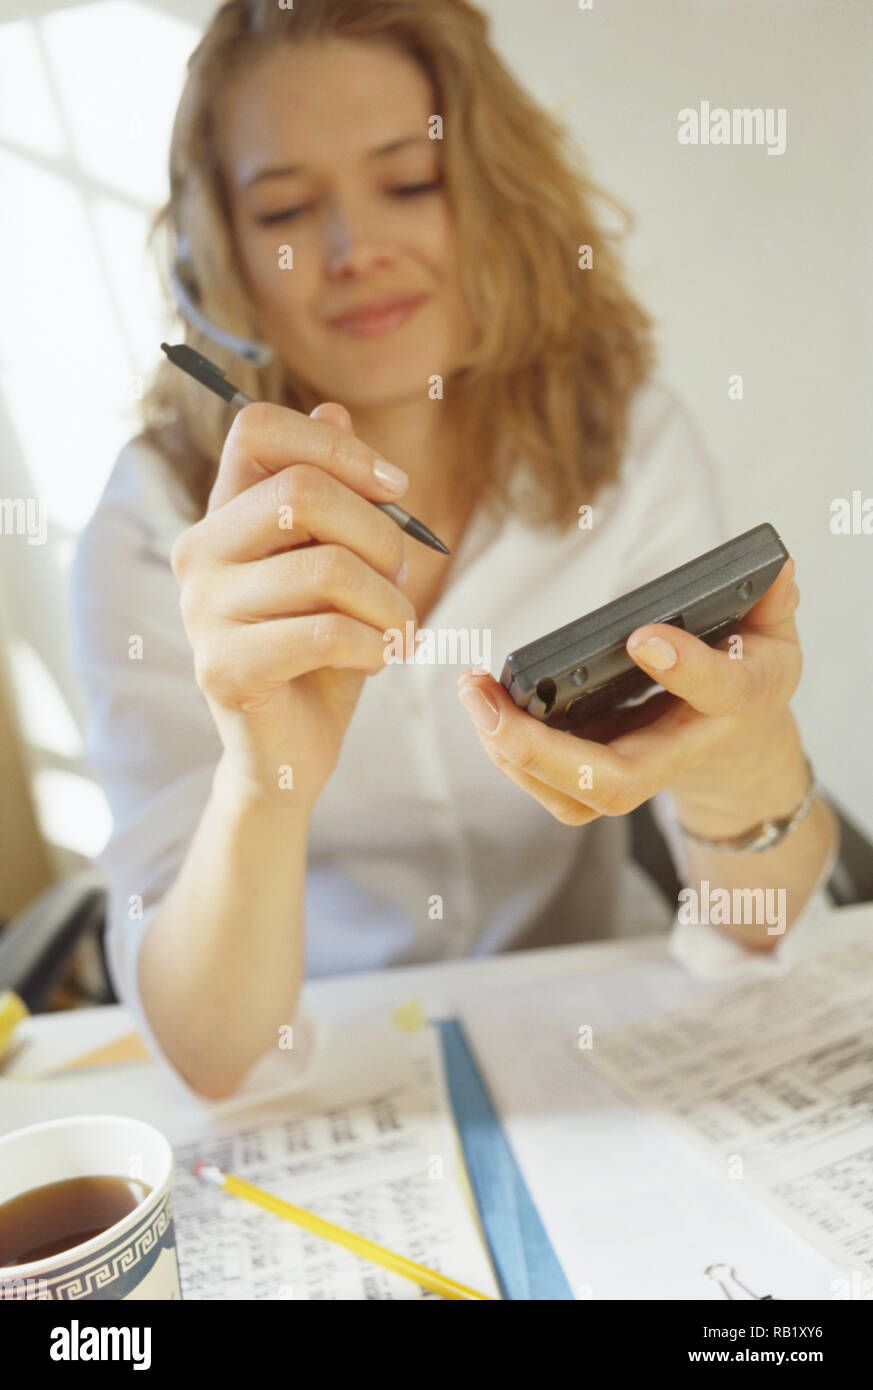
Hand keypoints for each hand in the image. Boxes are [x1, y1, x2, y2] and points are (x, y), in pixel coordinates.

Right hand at [171, 400, 416, 809]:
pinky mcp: (224, 668)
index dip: (337, 445)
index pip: (258, 428)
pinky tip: (378, 659)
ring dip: (390, 603)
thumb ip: (334, 492)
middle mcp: (201, 551)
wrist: (289, 750)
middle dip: (381, 534)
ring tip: (399, 629)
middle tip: (401, 577)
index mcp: (225, 512)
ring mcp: (204, 611)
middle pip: (302, 493)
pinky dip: (374, 645)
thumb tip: (337, 407)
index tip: (394, 489)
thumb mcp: (336, 563)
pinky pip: (325, 632)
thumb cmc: (319, 651)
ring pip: (326, 569)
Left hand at [457, 558, 805, 830]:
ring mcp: (637, 776)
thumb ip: (772, 601)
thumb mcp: (774, 636)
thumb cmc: (747, 680)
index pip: (717, 690)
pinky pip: (553, 787)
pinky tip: (485, 708)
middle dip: (543, 750)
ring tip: (475, 696)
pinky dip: (511, 754)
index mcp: (736, 704)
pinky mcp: (601, 780)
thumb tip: (774, 567)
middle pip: (616, 780)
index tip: (643, 636)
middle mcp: (681, 754)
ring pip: (573, 794)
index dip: (684, 667)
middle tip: (490, 701)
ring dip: (513, 753)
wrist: (738, 754)